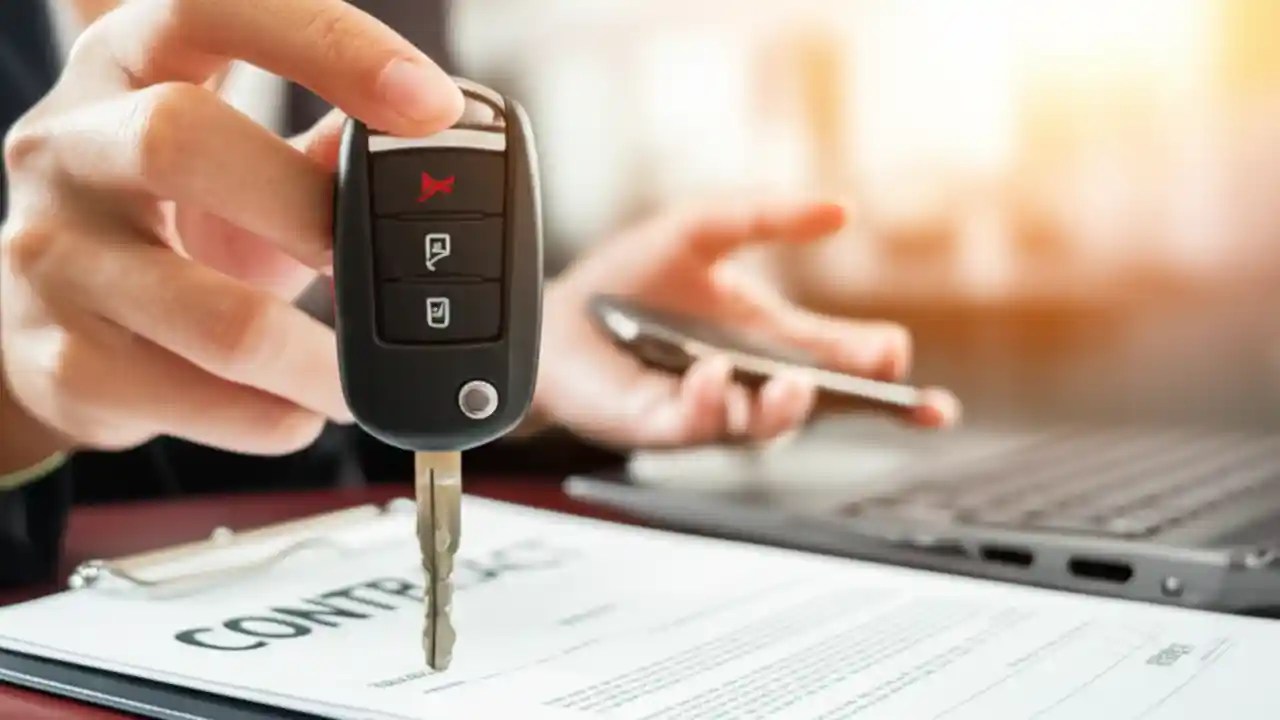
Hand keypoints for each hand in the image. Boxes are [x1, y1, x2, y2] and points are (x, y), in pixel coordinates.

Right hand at [0, 0, 463, 469]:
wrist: (41, 323)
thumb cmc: (164, 221)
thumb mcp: (231, 160)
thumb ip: (320, 150)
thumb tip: (430, 153)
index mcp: (130, 66)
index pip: (212, 7)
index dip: (328, 45)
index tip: (430, 103)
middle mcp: (70, 147)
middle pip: (178, 141)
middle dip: (307, 210)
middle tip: (370, 265)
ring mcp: (53, 257)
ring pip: (215, 319)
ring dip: (323, 362)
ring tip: (357, 374)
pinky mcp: (60, 360)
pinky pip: (202, 401)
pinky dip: (278, 416)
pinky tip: (297, 406)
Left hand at [533, 199, 959, 449]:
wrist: (554, 313)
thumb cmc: (629, 279)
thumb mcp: (701, 229)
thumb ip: (766, 218)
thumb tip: (841, 209)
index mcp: (772, 339)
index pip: (844, 361)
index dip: (887, 373)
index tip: (909, 361)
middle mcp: (751, 380)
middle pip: (822, 403)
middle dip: (860, 401)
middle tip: (879, 379)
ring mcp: (710, 408)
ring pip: (764, 426)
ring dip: (786, 407)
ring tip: (796, 384)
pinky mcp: (662, 426)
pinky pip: (698, 426)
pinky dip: (710, 400)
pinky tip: (709, 370)